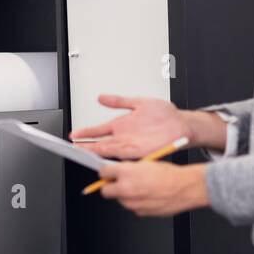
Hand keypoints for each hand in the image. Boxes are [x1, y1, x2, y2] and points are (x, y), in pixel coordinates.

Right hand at [69, 94, 187, 159]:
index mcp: (122, 126)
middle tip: (71, 146)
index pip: (99, 132)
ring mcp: (131, 145)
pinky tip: (103, 154)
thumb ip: (119, 101)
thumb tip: (101, 98)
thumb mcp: (138, 103)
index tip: (73, 136)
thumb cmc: (164, 115)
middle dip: (85, 145)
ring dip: (95, 151)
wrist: (182, 124)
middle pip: (100, 143)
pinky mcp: (140, 151)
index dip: (86, 134)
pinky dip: (113, 155)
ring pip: (108, 150)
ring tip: (82, 151)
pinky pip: (123, 154)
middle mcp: (124, 137)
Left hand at [97, 162, 208, 216]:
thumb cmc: (170, 174)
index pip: (103, 173)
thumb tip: (118, 171)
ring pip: (120, 200)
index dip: (106, 172)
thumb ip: (128, 169)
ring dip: (125, 195)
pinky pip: (133, 207)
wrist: (186, 188)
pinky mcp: (139, 212)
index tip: (108, 173)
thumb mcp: (145, 163)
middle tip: (118, 183)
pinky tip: (149, 196)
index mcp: (126, 172)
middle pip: (104, 191)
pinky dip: (137, 203)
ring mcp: (132, 203)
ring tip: (142, 189)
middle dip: (110, 187)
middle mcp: (125, 189)